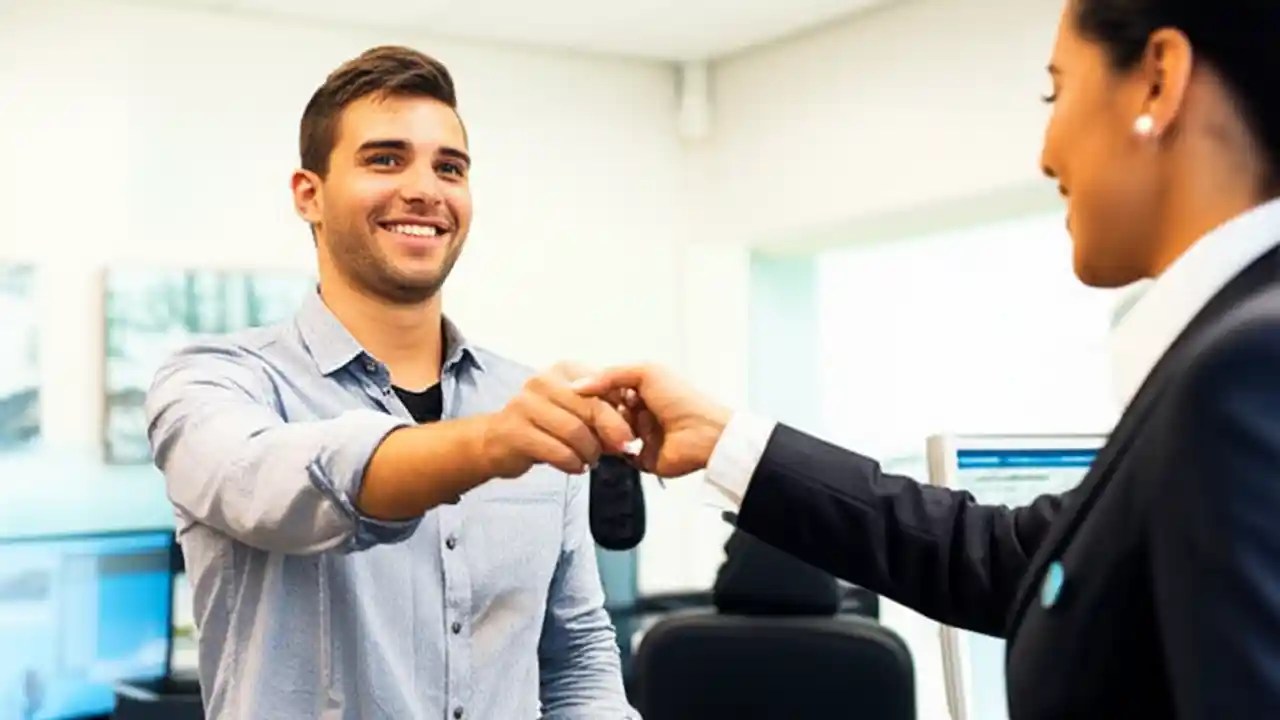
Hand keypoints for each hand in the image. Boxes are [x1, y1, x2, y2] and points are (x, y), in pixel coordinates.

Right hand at [480, 363, 635, 478]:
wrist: (495, 442)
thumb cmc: (543, 426)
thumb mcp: (575, 411)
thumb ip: (602, 412)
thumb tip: (630, 427)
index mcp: (565, 371)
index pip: (605, 387)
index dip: (621, 412)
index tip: (628, 432)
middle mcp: (544, 381)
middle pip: (592, 408)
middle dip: (611, 434)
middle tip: (619, 450)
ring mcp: (526, 404)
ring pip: (575, 431)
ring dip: (590, 452)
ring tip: (591, 459)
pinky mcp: (516, 431)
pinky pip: (557, 451)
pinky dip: (573, 462)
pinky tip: (575, 466)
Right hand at [572, 364, 730, 477]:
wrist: (704, 434)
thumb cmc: (684, 400)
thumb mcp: (647, 372)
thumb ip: (610, 374)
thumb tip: (579, 385)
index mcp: (641, 389)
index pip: (606, 390)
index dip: (594, 392)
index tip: (582, 394)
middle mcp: (639, 411)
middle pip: (604, 414)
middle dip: (598, 414)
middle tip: (594, 413)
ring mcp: (639, 435)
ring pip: (607, 435)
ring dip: (604, 432)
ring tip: (607, 428)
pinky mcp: (640, 457)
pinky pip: (617, 456)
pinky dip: (614, 451)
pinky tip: (613, 444)